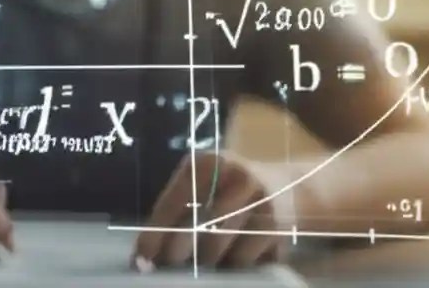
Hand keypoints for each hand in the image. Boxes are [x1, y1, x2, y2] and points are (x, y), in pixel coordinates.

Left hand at [133, 151, 292, 270]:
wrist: (288, 186)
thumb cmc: (228, 188)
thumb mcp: (204, 183)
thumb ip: (177, 209)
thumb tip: (145, 253)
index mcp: (208, 163)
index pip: (174, 202)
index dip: (154, 234)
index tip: (140, 260)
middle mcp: (236, 176)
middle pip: (197, 226)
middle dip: (177, 251)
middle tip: (169, 265)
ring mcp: (260, 201)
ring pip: (220, 248)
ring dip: (206, 261)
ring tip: (202, 260)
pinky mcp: (277, 227)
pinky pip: (243, 260)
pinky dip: (231, 265)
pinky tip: (230, 259)